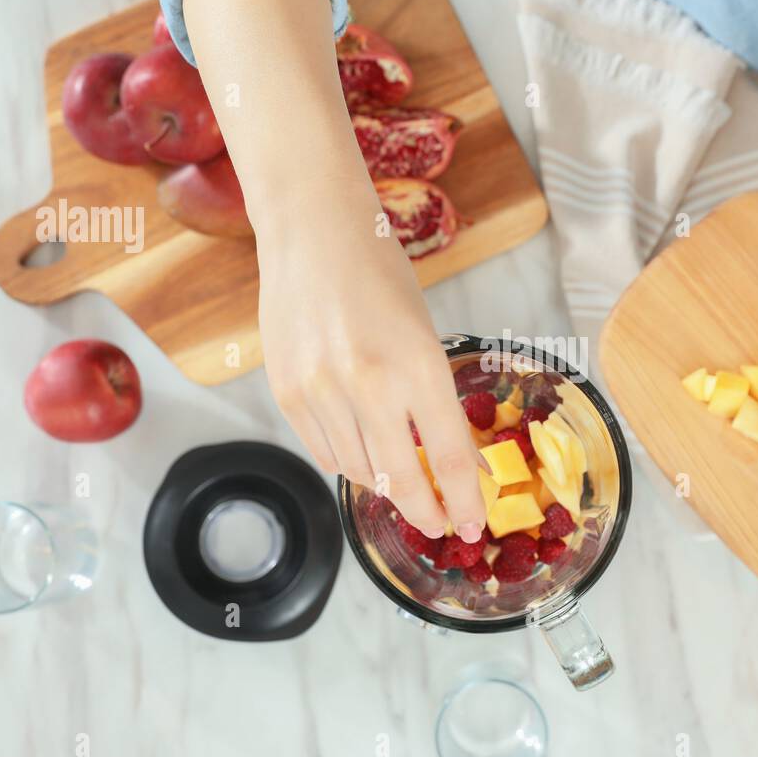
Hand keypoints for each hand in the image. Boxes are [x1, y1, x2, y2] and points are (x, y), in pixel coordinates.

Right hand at [255, 187, 487, 541]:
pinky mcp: (286, 392)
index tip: (471, 525)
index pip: (449, 459)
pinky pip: (322, 451)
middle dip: (425, 512)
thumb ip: (436, 401)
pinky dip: (347, 462)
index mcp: (418, 365)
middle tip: (437, 524)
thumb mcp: (426, 334)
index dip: (463, 503)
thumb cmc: (380, 274)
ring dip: (385, 485)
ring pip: (359, 472)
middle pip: (401, 481)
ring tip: (402, 483)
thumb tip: (455, 464)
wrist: (312, 230)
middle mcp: (368, 385)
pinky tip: (361, 453)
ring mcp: (320, 391)